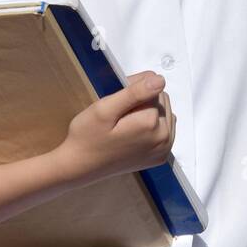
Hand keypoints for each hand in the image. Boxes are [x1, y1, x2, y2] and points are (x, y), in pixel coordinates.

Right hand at [54, 71, 176, 190]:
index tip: (117, 101)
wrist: (80, 166)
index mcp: (150, 123)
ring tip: (125, 124)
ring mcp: (164, 150)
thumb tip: (160, 80)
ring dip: (148, 113)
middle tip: (118, 114)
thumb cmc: (87, 135)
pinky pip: (166, 129)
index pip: (153, 88)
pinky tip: (135, 132)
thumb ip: (135, 93)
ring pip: (165, 113)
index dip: (134, 89)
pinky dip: (153, 126)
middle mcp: (164, 137)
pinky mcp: (161, 157)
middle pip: (162, 101)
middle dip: (143, 101)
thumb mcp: (105, 109)